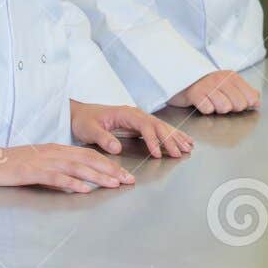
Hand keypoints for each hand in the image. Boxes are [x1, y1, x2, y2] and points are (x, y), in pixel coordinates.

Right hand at [0, 141, 135, 194]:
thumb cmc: (14, 165)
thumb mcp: (41, 165)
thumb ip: (59, 172)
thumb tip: (78, 183)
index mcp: (57, 150)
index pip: (89, 155)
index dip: (108, 164)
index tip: (124, 174)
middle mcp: (55, 152)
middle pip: (88, 159)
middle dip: (110, 169)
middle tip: (128, 180)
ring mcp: (45, 161)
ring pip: (77, 167)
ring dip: (98, 176)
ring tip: (114, 184)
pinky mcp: (34, 171)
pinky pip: (57, 177)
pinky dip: (73, 183)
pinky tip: (85, 189)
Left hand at [70, 100, 192, 157]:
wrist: (79, 114)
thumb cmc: (83, 120)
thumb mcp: (88, 130)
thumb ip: (102, 138)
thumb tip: (116, 147)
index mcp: (125, 113)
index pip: (144, 125)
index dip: (152, 139)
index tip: (158, 153)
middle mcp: (134, 114)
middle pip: (157, 125)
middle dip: (170, 139)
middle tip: (180, 153)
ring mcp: (138, 119)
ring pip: (161, 126)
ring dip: (175, 136)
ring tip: (188, 147)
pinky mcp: (138, 125)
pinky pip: (158, 129)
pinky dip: (171, 135)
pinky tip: (181, 141)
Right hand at [168, 70, 259, 114]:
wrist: (181, 79)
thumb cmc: (206, 85)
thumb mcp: (227, 84)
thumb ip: (244, 91)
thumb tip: (257, 101)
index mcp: (232, 77)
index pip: (251, 97)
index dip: (246, 104)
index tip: (237, 103)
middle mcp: (221, 79)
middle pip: (239, 105)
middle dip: (232, 108)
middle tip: (221, 102)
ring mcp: (208, 86)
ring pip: (224, 108)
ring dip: (217, 109)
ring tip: (211, 102)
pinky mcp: (195, 93)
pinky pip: (208, 110)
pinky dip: (205, 109)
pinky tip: (201, 103)